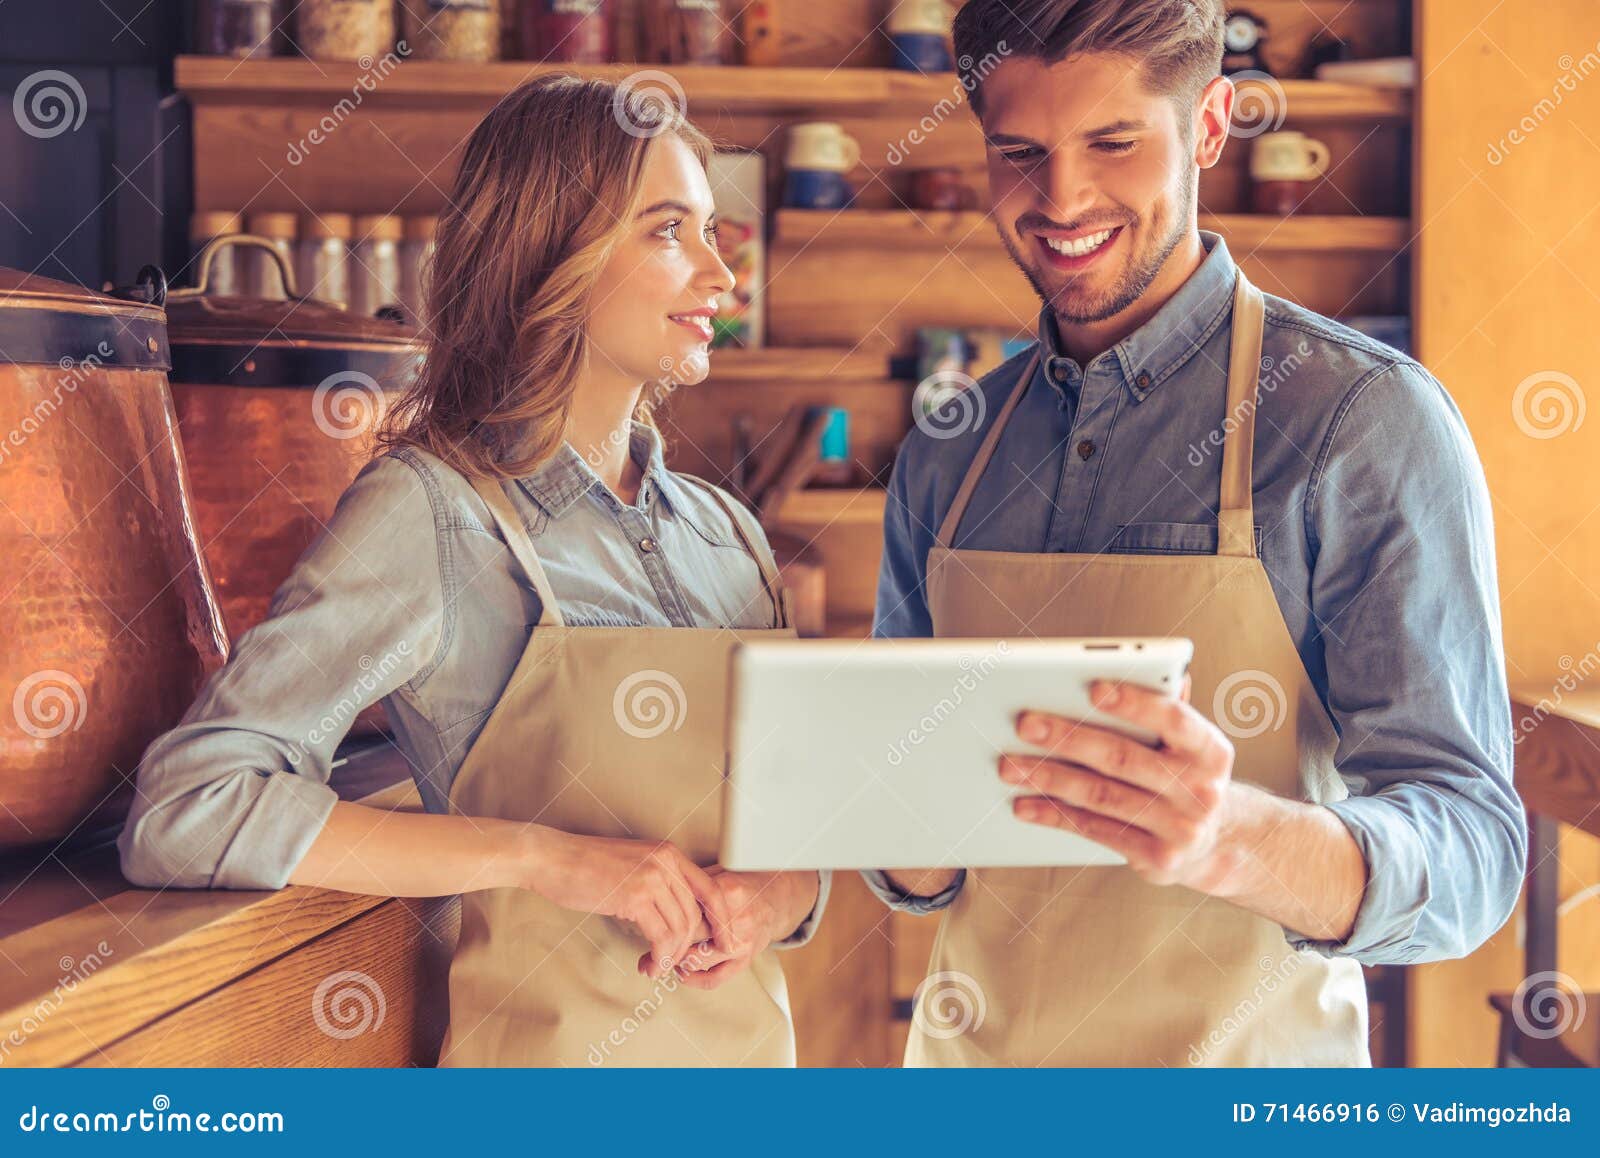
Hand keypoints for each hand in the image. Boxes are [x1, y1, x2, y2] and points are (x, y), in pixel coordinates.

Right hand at [525, 830, 734, 976]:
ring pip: (681, 929)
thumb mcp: (634, 864)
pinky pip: (662, 937)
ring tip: (656, 967)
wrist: (554, 859)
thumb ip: (658, 882)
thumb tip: (675, 916)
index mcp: (670, 854)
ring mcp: (653, 878)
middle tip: (673, 963)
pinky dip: (660, 957)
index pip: (711, 890)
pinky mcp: (636, 897)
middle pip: (696, 915)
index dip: (720, 920)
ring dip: (671, 957)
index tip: (718, 943)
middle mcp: (667, 862)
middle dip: (688, 946)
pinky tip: (648, 964)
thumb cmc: (587, 866)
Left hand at [636, 868, 815, 988]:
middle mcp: (735, 918)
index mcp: (726, 892)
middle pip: (689, 937)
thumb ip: (691, 885)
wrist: (776, 897)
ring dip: (675, 963)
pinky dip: (695, 980)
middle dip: (664, 946)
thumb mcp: (717, 874)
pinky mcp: (746, 958)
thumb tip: (656, 897)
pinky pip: (716, 977)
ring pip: (698, 959)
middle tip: (648, 952)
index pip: (686, 911)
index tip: (647, 925)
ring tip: (663, 960)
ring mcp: (742, 941)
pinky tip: (682, 974)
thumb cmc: (741, 884)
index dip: (663, 921)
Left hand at [1001, 676, 1243, 892]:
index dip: (1134, 702)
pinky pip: (1095, 830)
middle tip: (1025, 724)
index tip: (1093, 688)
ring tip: (1010, 766)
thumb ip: (1170, 708)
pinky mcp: (1155, 857)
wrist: (1217, 843)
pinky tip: (1025, 805)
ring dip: (1050, 779)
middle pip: (1122, 758)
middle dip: (1068, 739)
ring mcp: (1179, 828)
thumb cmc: (1187, 776)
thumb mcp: (1190, 744)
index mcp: (1210, 750)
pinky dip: (1055, 815)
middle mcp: (1200, 789)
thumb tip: (1161, 667)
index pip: (1172, 719)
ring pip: (1102, 796)